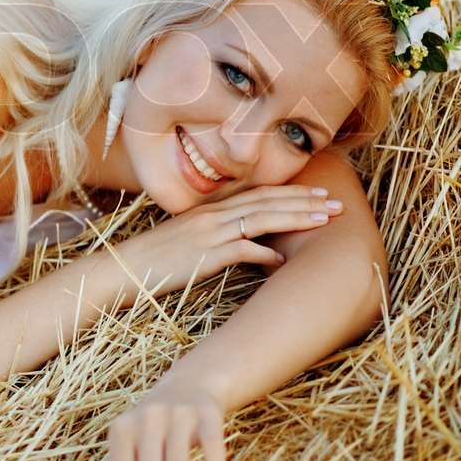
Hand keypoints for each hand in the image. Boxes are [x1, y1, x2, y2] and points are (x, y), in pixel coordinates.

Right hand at [106, 184, 340, 303]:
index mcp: (210, 209)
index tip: (320, 192)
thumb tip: (253, 246)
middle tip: (336, 202)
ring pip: (261, 219)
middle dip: (305, 202)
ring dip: (295, 218)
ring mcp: (209, 234)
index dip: (292, 192)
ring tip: (324, 219)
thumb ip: (219, 236)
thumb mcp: (189, 240)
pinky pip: (240, 250)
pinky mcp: (204, 255)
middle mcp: (213, 215)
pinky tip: (283, 261)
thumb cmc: (155, 259)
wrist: (123, 268)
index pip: (258, 194)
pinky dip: (263, 255)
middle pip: (267, 202)